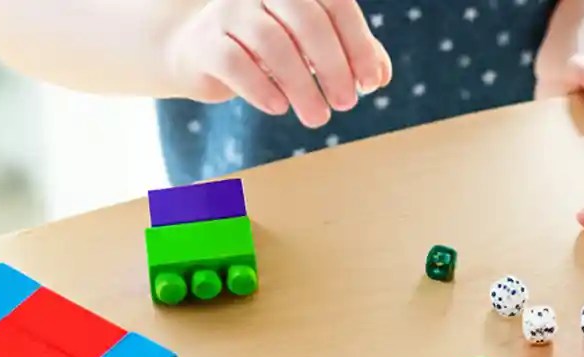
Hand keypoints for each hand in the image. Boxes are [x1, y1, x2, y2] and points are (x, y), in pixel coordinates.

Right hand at [164, 0, 391, 127]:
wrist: (202, 54)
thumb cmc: (272, 49)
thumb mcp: (315, 49)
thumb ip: (353, 55)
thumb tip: (381, 75)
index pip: (336, 4)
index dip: (358, 44)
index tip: (371, 84)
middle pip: (307, 20)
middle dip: (333, 66)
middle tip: (346, 104)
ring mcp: (228, 12)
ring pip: (272, 42)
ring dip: (302, 86)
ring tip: (317, 117)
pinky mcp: (204, 42)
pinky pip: (235, 62)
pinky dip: (262, 88)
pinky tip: (279, 107)